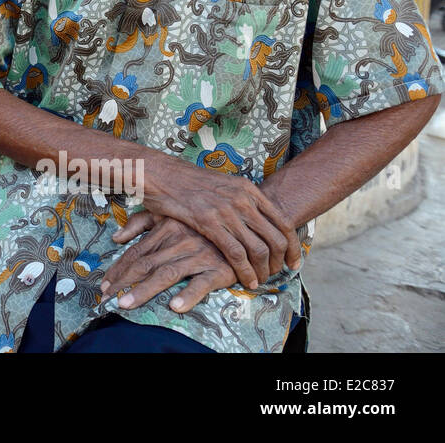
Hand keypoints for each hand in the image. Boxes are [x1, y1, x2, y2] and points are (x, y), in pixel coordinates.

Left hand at [101, 212, 236, 312]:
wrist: (244, 226)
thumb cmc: (202, 223)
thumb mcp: (169, 214)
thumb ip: (141, 223)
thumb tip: (116, 237)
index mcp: (166, 228)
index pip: (136, 251)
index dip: (118, 269)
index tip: (104, 285)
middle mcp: (179, 241)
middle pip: (145, 264)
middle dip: (123, 282)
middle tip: (107, 298)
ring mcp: (198, 255)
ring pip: (166, 274)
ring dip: (144, 291)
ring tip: (127, 304)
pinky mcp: (219, 269)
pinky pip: (202, 283)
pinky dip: (189, 294)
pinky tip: (175, 305)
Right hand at [140, 157, 300, 289]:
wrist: (160, 173)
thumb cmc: (187, 181)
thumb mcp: (222, 184)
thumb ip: (240, 200)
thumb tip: (255, 218)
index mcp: (249, 189)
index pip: (283, 222)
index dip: (293, 246)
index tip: (294, 261)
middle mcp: (242, 199)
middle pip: (276, 239)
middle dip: (280, 262)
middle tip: (277, 275)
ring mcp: (226, 211)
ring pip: (258, 249)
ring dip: (263, 270)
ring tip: (260, 280)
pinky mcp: (209, 222)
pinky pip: (236, 253)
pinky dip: (244, 271)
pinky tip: (245, 280)